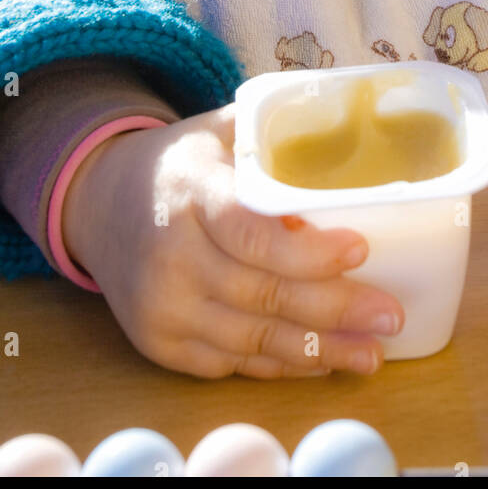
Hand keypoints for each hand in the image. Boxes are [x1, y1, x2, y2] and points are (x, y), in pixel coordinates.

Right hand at [61, 104, 403, 378]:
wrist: (98, 205)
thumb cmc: (178, 165)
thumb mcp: (215, 130)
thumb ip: (269, 133)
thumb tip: (343, 123)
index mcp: (190, 193)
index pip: (251, 232)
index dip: (308, 250)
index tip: (361, 249)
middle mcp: (171, 256)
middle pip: (262, 294)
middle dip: (335, 309)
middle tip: (390, 315)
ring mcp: (162, 307)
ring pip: (252, 338)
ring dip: (319, 351)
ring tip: (371, 352)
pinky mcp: (158, 343)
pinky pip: (230, 363)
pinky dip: (281, 365)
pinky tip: (322, 361)